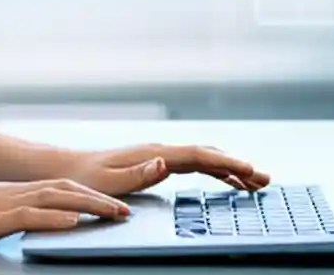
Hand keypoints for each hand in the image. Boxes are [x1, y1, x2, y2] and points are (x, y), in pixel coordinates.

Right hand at [0, 179, 132, 250]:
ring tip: (115, 214)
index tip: (111, 206)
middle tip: (128, 210)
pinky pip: (28, 216)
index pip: (56, 190)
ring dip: (89, 206)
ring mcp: (0, 204)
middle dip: (99, 200)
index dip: (87, 196)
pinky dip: (54, 219)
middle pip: (65, 190)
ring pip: (55, 200)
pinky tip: (72, 223)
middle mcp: (9, 194)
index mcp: (7, 194)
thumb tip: (8, 229)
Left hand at [61, 144, 271, 196]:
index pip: (199, 156)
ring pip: (204, 160)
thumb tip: (164, 163)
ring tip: (257, 183)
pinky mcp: (156, 163)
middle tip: (265, 180)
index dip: (227, 163)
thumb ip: (136, 175)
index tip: (250, 171)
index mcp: (153, 154)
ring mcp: (159, 155)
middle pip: (208, 155)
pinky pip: (194, 166)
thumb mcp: (107, 182)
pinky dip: (215, 172)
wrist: (68, 169)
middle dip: (237, 166)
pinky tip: (228, 181)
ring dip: (231, 170)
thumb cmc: (85, 179)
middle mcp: (160, 151)